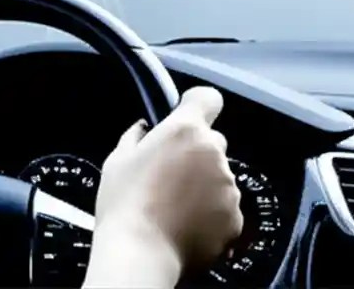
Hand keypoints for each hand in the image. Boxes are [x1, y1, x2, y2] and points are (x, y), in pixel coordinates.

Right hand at [83, 88, 242, 287]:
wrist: (140, 256)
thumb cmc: (125, 207)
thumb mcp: (118, 161)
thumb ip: (137, 136)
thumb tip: (144, 128)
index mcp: (186, 131)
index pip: (208, 98)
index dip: (198, 106)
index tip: (186, 116)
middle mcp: (214, 153)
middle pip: (213, 143)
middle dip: (196, 155)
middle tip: (170, 177)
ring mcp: (229, 186)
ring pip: (220, 177)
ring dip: (205, 187)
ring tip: (175, 208)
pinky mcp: (235, 217)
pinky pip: (226, 208)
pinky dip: (212, 215)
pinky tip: (187, 226)